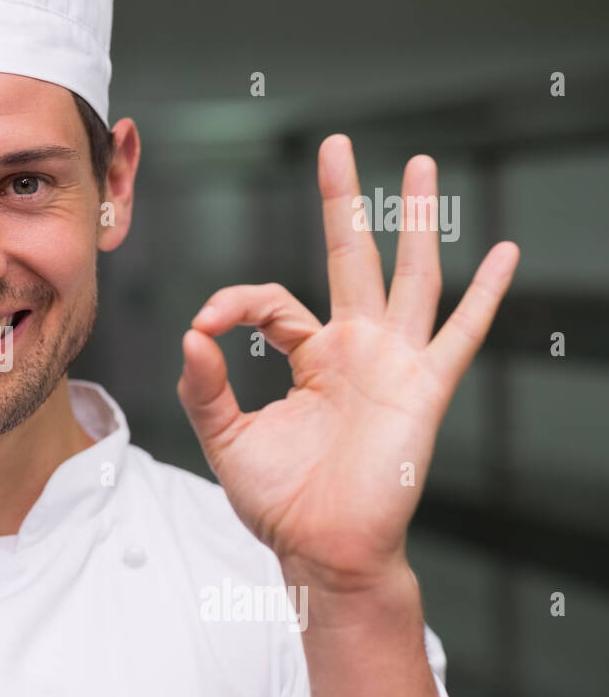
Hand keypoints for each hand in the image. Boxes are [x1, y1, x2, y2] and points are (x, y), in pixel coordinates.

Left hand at [177, 135, 518, 591]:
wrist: (322, 550)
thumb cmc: (281, 502)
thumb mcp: (227, 439)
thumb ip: (205, 387)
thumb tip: (191, 333)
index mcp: (310, 358)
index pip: (272, 302)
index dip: (235, 303)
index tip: (204, 325)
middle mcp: (354, 350)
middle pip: (351, 257)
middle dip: (344, 202)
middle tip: (336, 145)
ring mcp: (392, 364)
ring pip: (409, 276)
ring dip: (416, 221)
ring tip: (421, 166)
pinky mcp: (423, 388)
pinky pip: (460, 334)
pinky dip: (485, 295)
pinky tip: (504, 252)